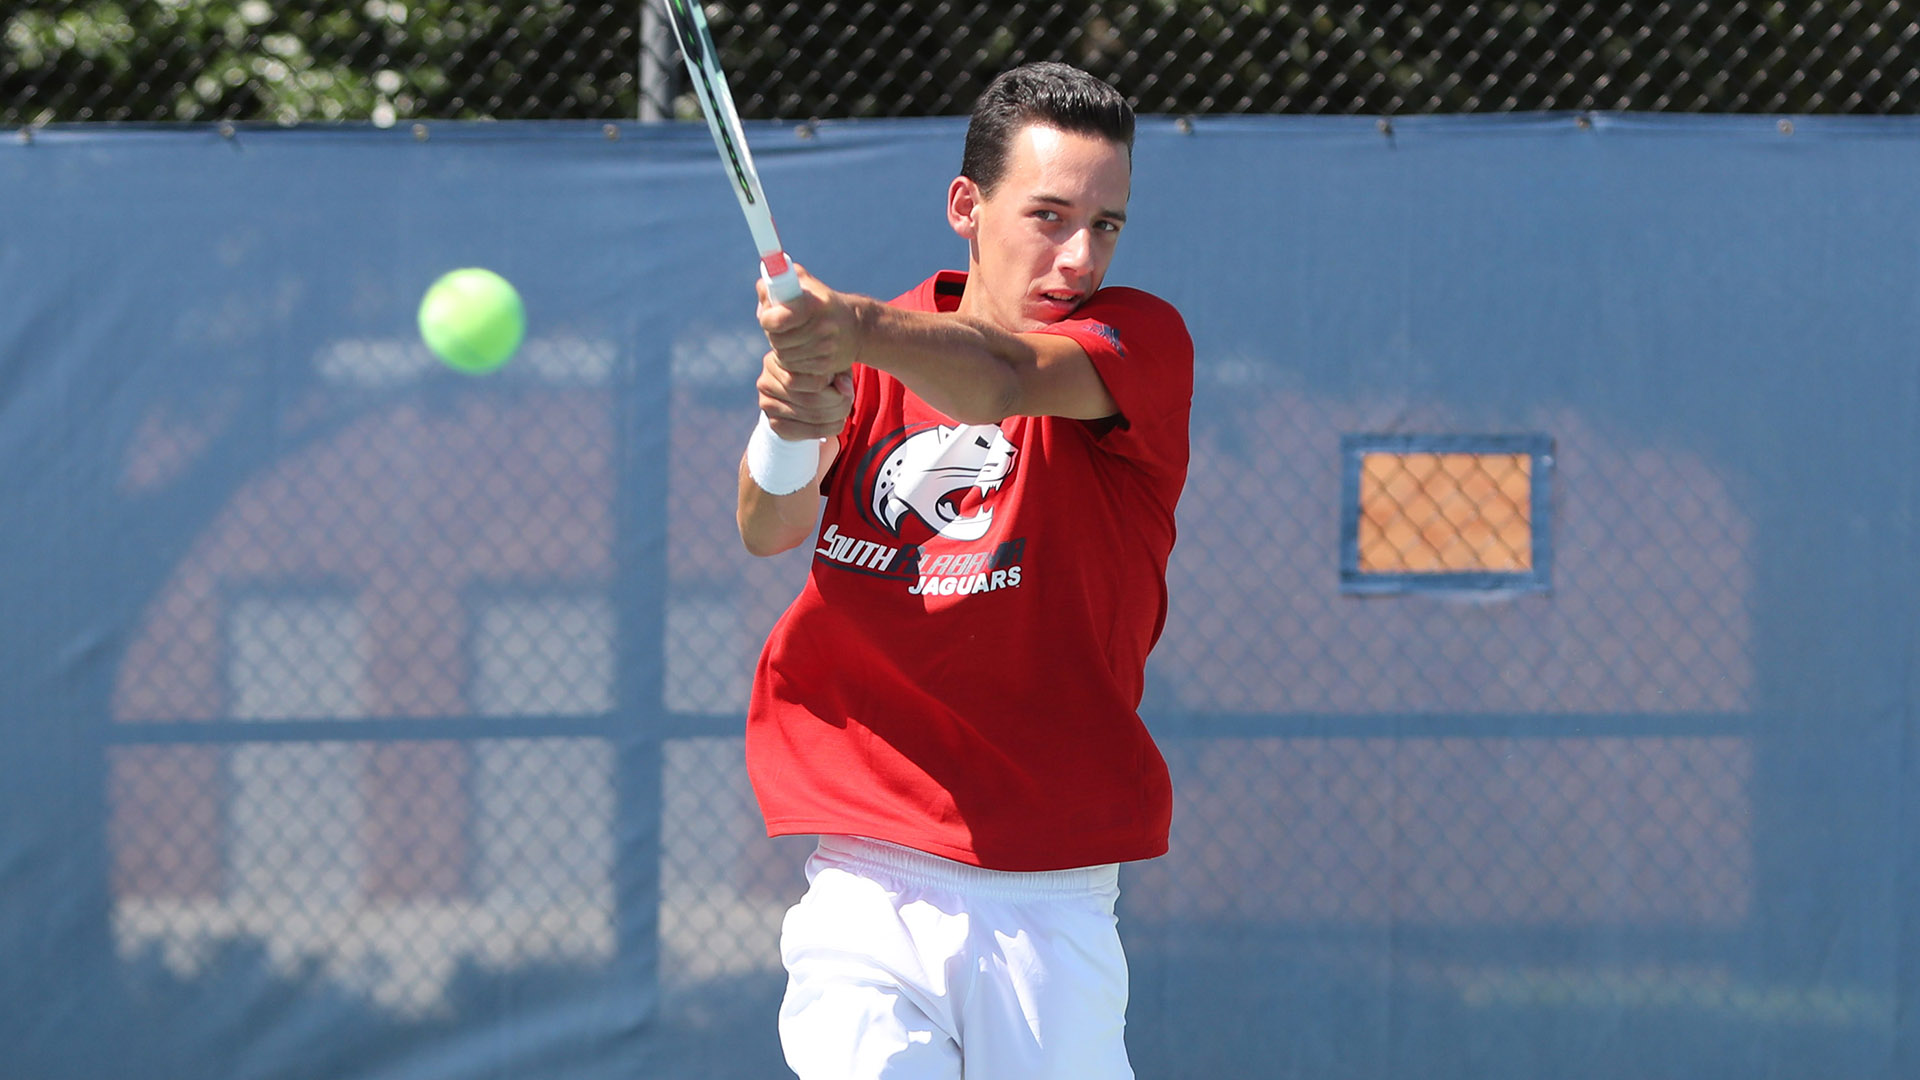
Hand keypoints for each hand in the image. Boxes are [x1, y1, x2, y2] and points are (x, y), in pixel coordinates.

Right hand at [757, 348, 853, 439]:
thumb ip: (840, 372)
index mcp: (777, 360)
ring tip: (845, 409)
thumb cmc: (818, 374)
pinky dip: (829, 428)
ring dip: (837, 416)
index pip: (808, 377)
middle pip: (810, 399)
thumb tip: (845, 387)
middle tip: (849, 399)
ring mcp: (768, 405)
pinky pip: (809, 431)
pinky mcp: (775, 425)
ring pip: (813, 416)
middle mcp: (766, 382)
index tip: (842, 381)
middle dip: (838, 402)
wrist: (800, 396)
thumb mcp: (830, 366)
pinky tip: (836, 421)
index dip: (831, 382)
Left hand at [758, 264, 864, 378]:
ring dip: (780, 348)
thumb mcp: (804, 282)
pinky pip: (794, 369)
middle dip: (773, 333)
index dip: (768, 318)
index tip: (770, 315)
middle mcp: (823, 327)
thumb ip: (779, 279)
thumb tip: (762, 289)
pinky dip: (791, 361)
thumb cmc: (822, 301)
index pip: (777, 320)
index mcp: (815, 304)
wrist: (857, 328)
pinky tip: (798, 350)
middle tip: (780, 327)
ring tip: (790, 337)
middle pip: (777, 340)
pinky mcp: (826, 366)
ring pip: (783, 356)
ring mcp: (825, 348)